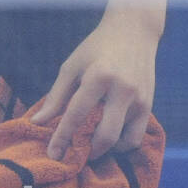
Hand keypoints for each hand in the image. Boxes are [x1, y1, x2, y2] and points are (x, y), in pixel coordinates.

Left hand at [30, 11, 159, 160]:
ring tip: (90, 148)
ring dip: (107, 150)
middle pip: (106, 135)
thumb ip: (56, 96)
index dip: (62, 137)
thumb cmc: (96, 48)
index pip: (76, 114)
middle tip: (74, 156)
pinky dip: (122, 144)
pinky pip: (137, 136)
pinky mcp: (149, 105)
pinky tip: (108, 140)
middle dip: (89, 151)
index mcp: (98, 77)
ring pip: (124, 140)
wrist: (133, 32)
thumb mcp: (72, 65)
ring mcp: (140, 100)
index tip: (53, 154)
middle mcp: (122, 90)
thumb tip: (38, 121)